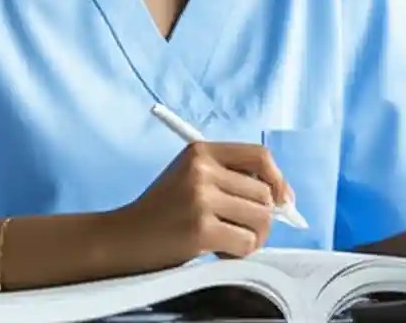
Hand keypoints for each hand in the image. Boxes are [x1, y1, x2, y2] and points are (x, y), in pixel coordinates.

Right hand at [115, 142, 292, 270]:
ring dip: (252, 238)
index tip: (283, 199)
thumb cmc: (161, 212)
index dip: (278, 179)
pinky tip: (218, 252)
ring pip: (261, 219)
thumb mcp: (191, 179)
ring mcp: (200, 198)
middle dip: (263, 219)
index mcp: (201, 151)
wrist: (121, 238)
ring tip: (228, 242)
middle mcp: (202, 169)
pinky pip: (246, 243)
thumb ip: (230, 179)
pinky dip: (239, 254)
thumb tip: (282, 198)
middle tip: (242, 231)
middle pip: (265, 193)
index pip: (259, 155)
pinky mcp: (200, 229)